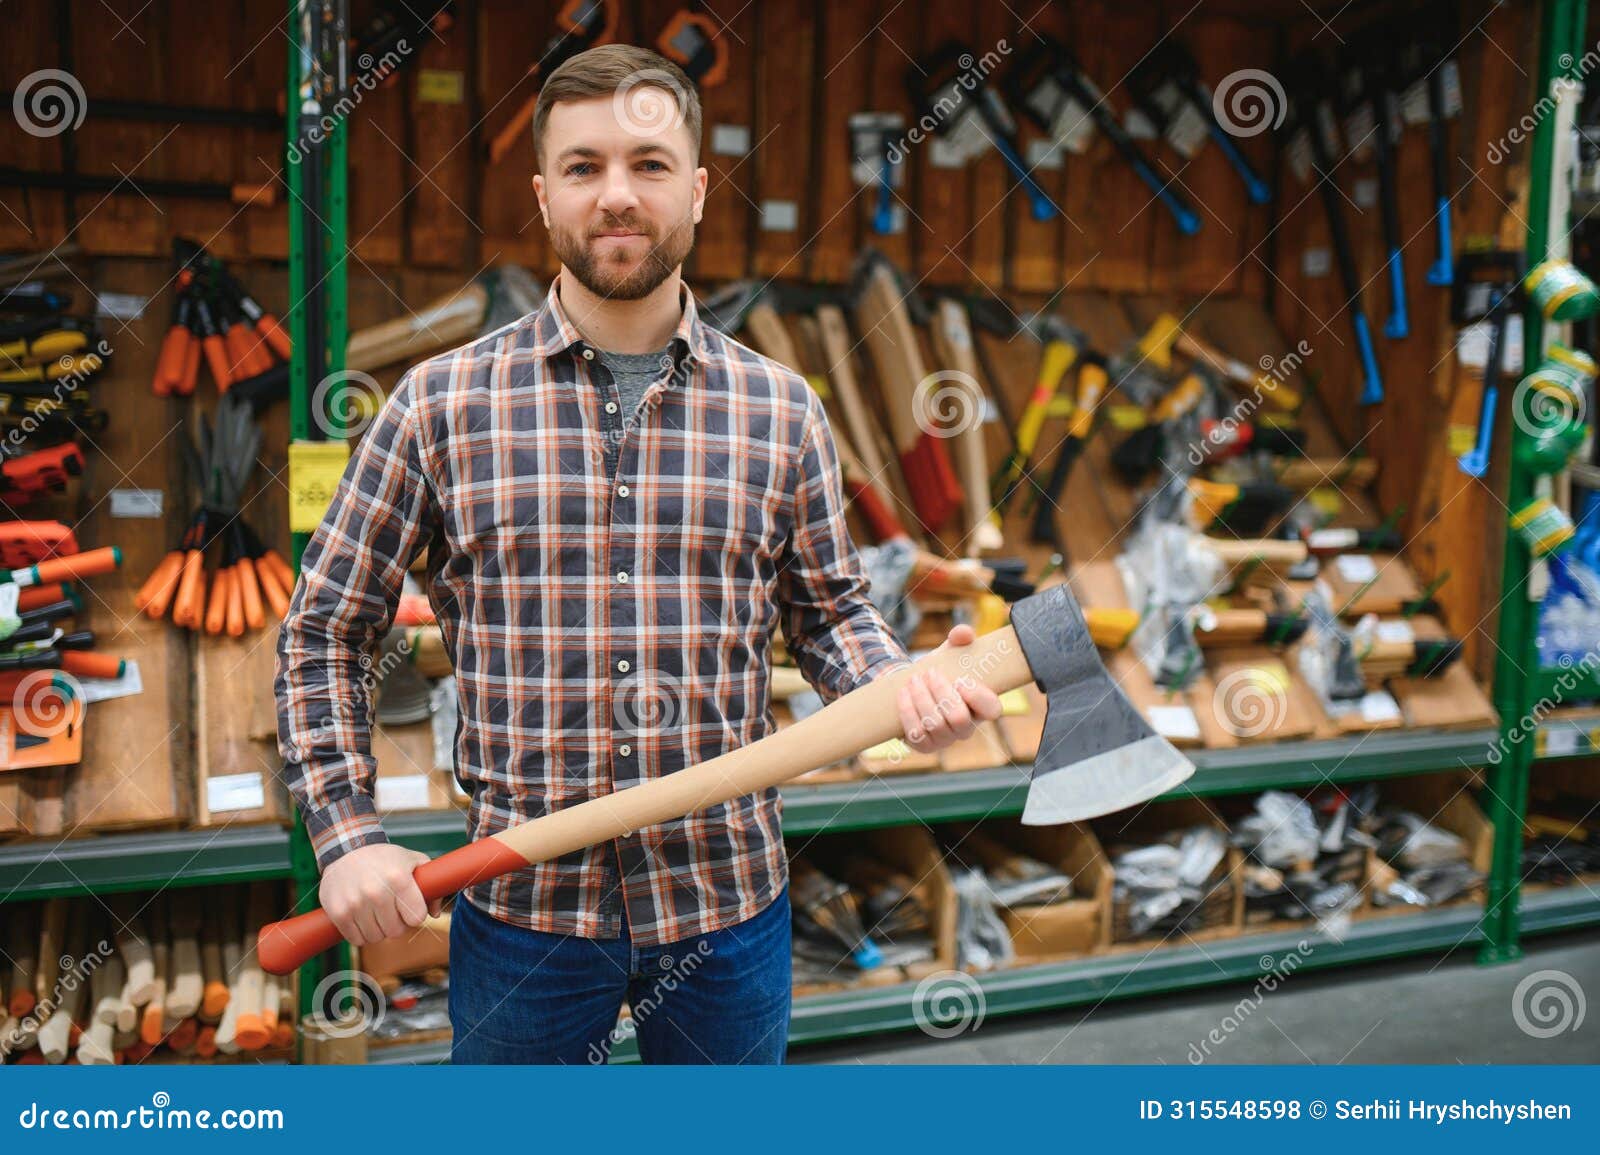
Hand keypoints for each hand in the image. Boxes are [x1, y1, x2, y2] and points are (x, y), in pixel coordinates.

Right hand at [319, 843, 442, 947]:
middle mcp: (376, 892)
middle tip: (392, 910)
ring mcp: (355, 903)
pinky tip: (362, 918)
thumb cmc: (385, 858)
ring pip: (376, 938)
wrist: (346, 851)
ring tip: (376, 912)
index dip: (415, 915)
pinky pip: (356, 939)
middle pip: (396, 931)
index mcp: (398, 878)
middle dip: (397, 924)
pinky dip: (361, 933)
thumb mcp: (413, 861)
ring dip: (378, 930)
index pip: (416, 918)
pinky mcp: (338, 913)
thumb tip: (436, 914)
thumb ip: (431, 885)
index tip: (410, 907)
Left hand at [897, 624, 1004, 754]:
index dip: (978, 696)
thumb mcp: (951, 653)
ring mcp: (946, 740)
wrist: (916, 687)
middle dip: (941, 693)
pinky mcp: (925, 745)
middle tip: (929, 673)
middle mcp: (966, 728)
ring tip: (914, 680)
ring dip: (922, 699)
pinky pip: (917, 734)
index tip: (961, 679)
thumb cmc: (941, 670)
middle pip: (959, 717)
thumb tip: (962, 633)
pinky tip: (903, 694)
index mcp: (981, 707)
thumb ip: (959, 638)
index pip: (992, 709)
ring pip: (936, 724)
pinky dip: (908, 712)